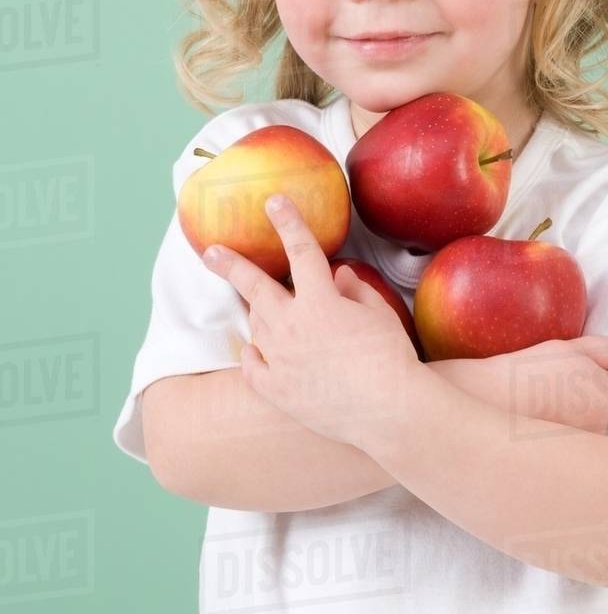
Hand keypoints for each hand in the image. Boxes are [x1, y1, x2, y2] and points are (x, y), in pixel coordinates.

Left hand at [200, 193, 422, 448]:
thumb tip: (340, 275)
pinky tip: (253, 349)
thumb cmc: (391, 359)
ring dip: (259, 312)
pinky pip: (253, 367)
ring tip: (262, 308)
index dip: (288, 223)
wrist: (389, 411)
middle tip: (211, 252)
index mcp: (320, 301)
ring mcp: (281, 360)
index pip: (302, 251)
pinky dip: (252, 355)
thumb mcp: (380, 316)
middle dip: (232, 265)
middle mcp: (293, 326)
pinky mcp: (278, 391)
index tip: (274, 202)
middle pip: (255, 287)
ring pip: (257, 326)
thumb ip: (356, 291)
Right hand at [476, 335, 607, 433]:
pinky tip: (542, 428)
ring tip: (544, 409)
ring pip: (593, 426)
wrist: (486, 403)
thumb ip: (607, 350)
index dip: (587, 374)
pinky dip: (568, 439)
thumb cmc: (525, 371)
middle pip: (606, 407)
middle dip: (586, 399)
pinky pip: (580, 446)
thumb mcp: (566, 348)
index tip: (561, 374)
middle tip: (551, 393)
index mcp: (605, 393)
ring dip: (578, 419)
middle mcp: (601, 424)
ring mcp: (585, 445)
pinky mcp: (570, 461)